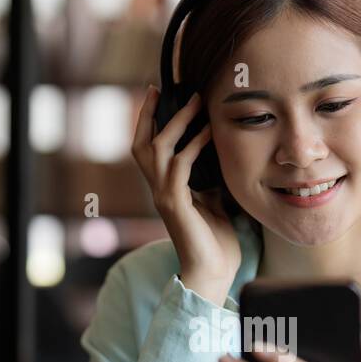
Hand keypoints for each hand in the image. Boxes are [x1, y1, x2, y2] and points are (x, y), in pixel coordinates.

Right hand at [131, 86, 239, 304]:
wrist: (213, 272)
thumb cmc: (216, 242)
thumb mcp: (215, 202)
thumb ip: (210, 180)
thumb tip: (219, 156)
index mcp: (165, 188)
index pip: (148, 149)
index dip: (148, 122)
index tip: (158, 96)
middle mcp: (158, 190)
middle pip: (141, 144)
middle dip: (148, 114)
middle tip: (160, 89)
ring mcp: (164, 196)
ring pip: (158, 149)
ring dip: (176, 122)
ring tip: (195, 102)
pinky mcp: (175, 204)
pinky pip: (180, 166)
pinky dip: (194, 146)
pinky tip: (208, 133)